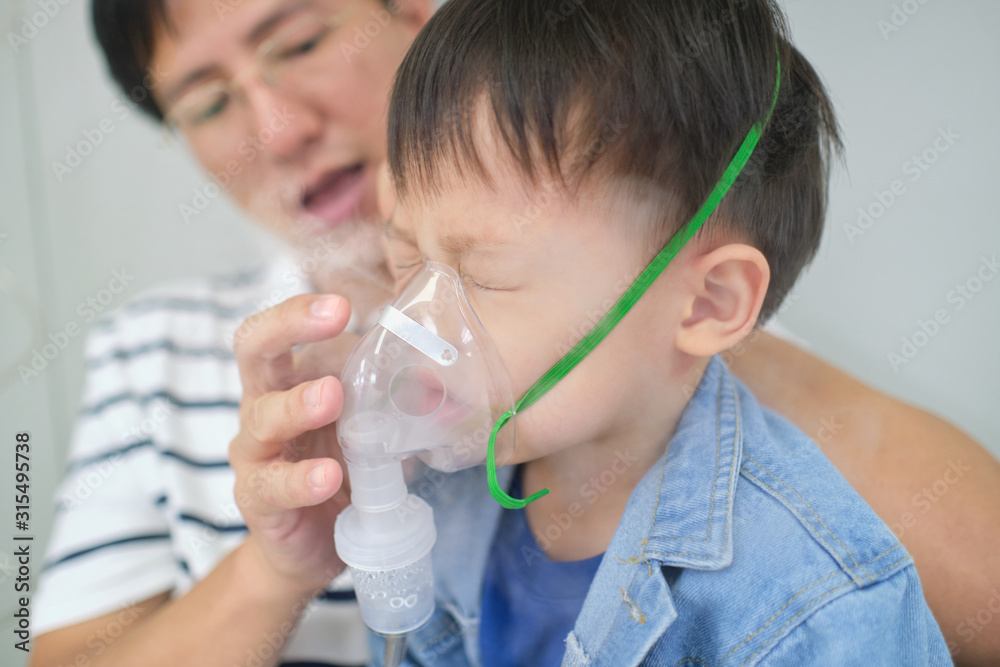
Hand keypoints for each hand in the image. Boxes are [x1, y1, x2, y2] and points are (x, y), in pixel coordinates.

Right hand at [229, 293, 358, 595]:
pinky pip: (273, 485)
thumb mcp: (366, 424)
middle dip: (289, 326)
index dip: (300, 311)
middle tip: (333, 317)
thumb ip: (388, 395)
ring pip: (262, 419)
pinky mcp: (258, 500)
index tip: (341, 304)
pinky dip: (301, 479)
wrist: (316, 546)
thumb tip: (443, 366)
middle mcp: (261, 406)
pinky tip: (327, 476)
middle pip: (254, 352)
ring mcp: (255, 454)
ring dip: (298, 404)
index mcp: (287, 380)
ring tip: (331, 397)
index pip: (278, 330)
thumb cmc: (342, 470)